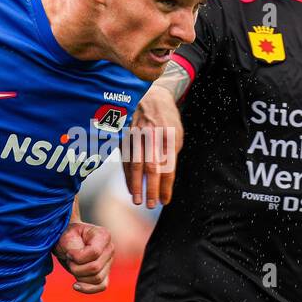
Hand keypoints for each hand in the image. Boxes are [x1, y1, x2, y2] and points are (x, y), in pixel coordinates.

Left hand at [52, 222, 114, 293]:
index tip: (68, 253)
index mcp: (103, 235)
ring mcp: (109, 262)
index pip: (94, 253)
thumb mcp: (66, 237)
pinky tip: (75, 285)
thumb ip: (75, 248)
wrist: (66, 243)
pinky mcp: (105, 274)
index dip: (78, 257)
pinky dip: (87, 289)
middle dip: (76, 267)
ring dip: (79, 276)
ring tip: (73, 266)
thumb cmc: (66, 237)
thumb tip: (80, 262)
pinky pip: (101, 286)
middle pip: (95, 268)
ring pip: (97, 278)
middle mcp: (110, 249)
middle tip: (69, 260)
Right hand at [123, 86, 182, 207]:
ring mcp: (137, 135)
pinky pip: (125, 159)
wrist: (151, 97)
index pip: (168, 166)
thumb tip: (165, 181)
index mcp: (169, 136)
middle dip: (151, 188)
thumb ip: (171, 155)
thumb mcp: (176, 135)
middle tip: (151, 205)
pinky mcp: (126, 136)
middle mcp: (152, 136)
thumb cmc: (167, 120)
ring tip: (138, 200)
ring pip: (135, 164)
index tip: (165, 200)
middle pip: (151, 167)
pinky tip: (130, 186)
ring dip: (135, 185)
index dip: (166, 186)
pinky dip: (127, 175)